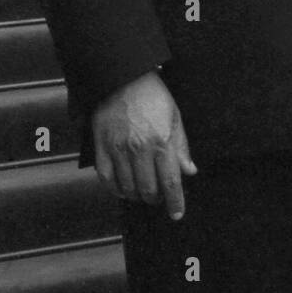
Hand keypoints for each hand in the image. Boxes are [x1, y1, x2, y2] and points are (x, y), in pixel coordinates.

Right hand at [92, 71, 196, 219]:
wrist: (124, 78)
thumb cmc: (153, 96)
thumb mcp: (175, 117)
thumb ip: (182, 147)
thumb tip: (189, 171)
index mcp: (162, 141)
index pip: (170, 181)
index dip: (175, 201)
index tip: (177, 214)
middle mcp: (140, 149)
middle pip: (148, 189)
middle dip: (156, 199)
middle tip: (159, 198)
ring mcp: (118, 149)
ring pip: (128, 188)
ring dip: (137, 196)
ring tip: (143, 193)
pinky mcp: (102, 147)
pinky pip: (107, 179)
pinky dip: (115, 189)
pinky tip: (122, 189)